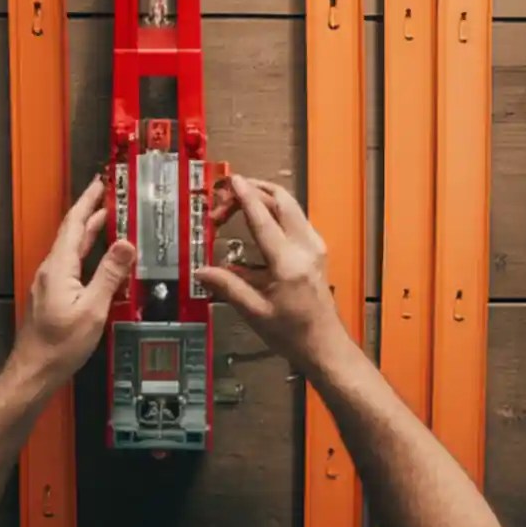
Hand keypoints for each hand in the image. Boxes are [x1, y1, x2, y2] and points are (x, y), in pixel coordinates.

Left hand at [11, 179, 136, 388]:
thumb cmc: (61, 345)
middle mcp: (51, 269)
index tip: (101, 184)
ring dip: (89, 233)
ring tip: (109, 220)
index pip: (74, 224)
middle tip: (111, 197)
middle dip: (91, 213)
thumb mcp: (93, 309)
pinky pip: (71, 265)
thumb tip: (127, 242)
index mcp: (59, 266)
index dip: (88, 201)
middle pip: (72, 233)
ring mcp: (49, 283)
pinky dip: (86, 253)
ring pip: (71, 249)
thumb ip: (109, 274)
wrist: (33, 372)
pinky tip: (99, 258)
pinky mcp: (51, 296)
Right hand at [196, 175, 347, 372]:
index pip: (263, 218)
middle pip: (282, 201)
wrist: (325, 346)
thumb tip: (200, 271)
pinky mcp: (317, 250)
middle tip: (227, 196)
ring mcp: (315, 246)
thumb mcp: (254, 312)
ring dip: (265, 198)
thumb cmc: (292, 334)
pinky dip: (275, 210)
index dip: (245, 196)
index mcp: (288, 262)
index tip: (232, 181)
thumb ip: (227, 286)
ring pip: (291, 206)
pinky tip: (258, 220)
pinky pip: (295, 218)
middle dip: (254, 190)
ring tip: (238, 204)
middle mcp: (305, 247)